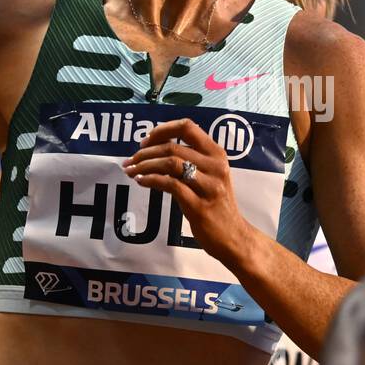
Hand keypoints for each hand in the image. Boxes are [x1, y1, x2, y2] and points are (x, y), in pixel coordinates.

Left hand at [122, 118, 251, 263]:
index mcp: (217, 154)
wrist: (233, 237)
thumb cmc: (217, 205)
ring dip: (145, 165)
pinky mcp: (200, 205)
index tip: (145, 141)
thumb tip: (156, 148)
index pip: (188, 127)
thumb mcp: (210, 176)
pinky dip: (151, 180)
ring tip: (131, 170)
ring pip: (170, 163)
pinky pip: (170, 185)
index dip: (162, 130)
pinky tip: (141, 181)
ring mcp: (209, 185)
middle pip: (173, 146)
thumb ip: (191, 160)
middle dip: (146, 152)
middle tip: (130, 160)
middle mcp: (215, 166)